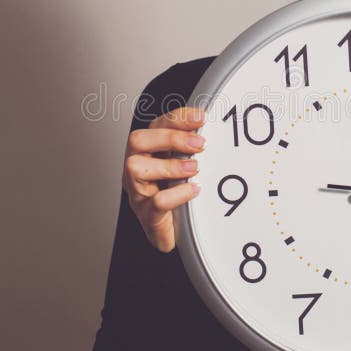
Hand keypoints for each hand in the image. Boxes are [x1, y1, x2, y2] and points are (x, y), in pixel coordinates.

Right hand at [121, 106, 205, 252]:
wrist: (173, 233)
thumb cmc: (177, 195)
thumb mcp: (185, 166)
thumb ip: (193, 148)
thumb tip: (214, 130)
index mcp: (148, 152)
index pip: (156, 124)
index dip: (177, 118)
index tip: (201, 118)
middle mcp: (137, 168)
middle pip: (138, 140)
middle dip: (170, 138)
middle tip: (199, 144)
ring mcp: (138, 191)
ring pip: (136, 168)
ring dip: (170, 165)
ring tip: (195, 168)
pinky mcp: (147, 215)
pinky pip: (156, 202)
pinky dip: (177, 194)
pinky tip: (193, 190)